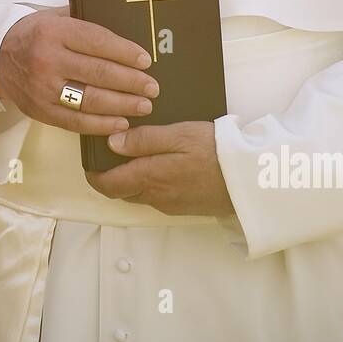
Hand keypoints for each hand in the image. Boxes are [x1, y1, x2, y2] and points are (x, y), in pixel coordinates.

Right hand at [0, 7, 158, 135]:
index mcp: (54, 32)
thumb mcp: (52, 16)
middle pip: (99, 73)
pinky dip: (101, 125)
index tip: (146, 60)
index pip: (98, 42)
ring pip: (90, 100)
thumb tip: (123, 22)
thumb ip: (83, 18)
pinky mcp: (40, 111)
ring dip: (122, 105)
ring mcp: (43, 88)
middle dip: (131, 82)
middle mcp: (48, 60)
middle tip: (152, 87)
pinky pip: (75, 122)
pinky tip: (120, 122)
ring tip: (144, 105)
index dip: (125, 52)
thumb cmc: (31, 35)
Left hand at [86, 122, 233, 216]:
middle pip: (121, 191)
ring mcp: (171, 204)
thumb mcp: (178, 135)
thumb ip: (143, 140)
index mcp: (148, 178)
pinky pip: (158, 196)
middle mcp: (155, 197)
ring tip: (136, 152)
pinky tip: (162, 163)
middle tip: (110, 150)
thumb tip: (111, 143)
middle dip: (110, 175)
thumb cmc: (215, 151)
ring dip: (132, 178)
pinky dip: (151, 182)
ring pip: (139, 193)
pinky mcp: (185, 206)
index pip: (106, 184)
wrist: (252, 180)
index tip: (90, 156)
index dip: (93, 173)